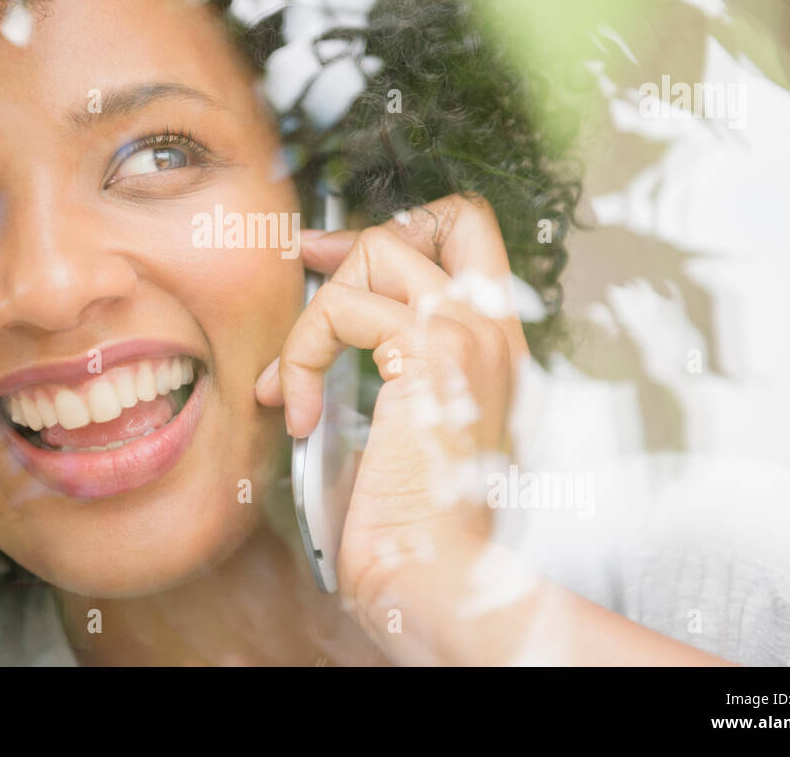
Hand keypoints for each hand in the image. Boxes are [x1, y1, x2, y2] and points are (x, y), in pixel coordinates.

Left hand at [254, 193, 530, 622]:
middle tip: (310, 261)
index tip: (332, 258)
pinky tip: (298, 411)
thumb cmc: (416, 521)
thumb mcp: (411, 425)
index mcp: (496, 348)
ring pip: (383, 250)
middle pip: (448, 215)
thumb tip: (344, 324)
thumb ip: (397, 368)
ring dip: (316, 311)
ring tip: (293, 381)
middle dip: (370, 232)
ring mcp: (470, 334)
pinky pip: (342, 309)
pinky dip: (300, 353)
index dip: (404, 231)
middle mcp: (494, 331)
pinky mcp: (432, 350)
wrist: (438, 574)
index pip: (471, 241)